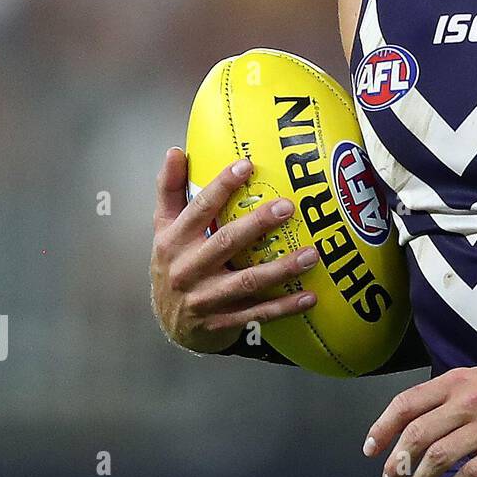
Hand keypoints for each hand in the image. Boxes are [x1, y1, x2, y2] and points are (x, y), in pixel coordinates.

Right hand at [150, 147, 318, 353]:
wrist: (169, 325)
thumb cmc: (173, 265)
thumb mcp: (163, 230)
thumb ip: (170, 191)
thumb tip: (174, 151)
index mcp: (174, 241)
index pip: (199, 208)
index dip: (221, 186)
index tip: (246, 165)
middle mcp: (187, 269)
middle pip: (226, 242)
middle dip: (258, 224)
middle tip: (288, 206)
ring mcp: (205, 299)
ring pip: (248, 282)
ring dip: (282, 268)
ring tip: (312, 254)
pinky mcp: (223, 322)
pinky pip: (258, 314)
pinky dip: (284, 306)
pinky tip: (309, 297)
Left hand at [365, 364, 476, 476]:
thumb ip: (448, 397)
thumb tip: (409, 426)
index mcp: (458, 381)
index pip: (407, 403)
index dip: (382, 428)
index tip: (371, 451)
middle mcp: (470, 399)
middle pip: (418, 435)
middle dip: (397, 465)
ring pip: (440, 458)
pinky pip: (470, 476)